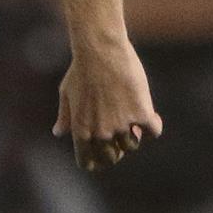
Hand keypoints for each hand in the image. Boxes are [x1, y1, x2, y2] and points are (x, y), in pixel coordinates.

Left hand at [53, 38, 161, 172]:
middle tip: (120, 140)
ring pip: (132, 144)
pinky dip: (154, 126)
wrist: (101, 50)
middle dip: (117, 151)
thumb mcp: (66, 93)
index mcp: (80, 130)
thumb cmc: (80, 69)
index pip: (88, 161)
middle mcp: (101, 132)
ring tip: (133, 121)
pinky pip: (153, 131)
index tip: (102, 159)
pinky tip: (151, 116)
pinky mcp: (142, 114)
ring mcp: (122, 125)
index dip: (95, 162)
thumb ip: (65, 117)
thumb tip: (58, 133)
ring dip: (133, 136)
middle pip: (113, 157)